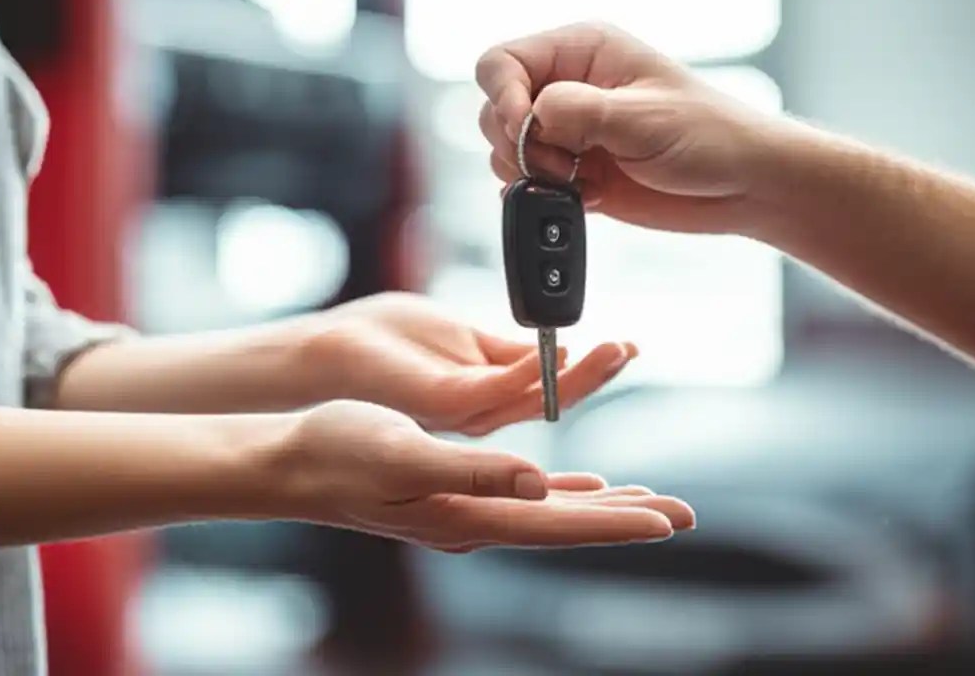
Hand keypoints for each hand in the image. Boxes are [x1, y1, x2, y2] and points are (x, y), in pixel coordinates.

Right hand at [265, 400, 693, 551]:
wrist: (289, 462)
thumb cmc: (338, 451)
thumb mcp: (403, 454)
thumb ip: (472, 471)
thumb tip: (539, 484)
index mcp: (469, 514)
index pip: (561, 523)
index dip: (618, 522)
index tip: (670, 520)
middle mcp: (474, 520)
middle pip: (567, 522)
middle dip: (627, 517)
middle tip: (685, 513)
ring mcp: (464, 510)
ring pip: (552, 510)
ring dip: (601, 505)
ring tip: (647, 502)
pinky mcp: (452, 491)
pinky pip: (523, 494)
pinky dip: (559, 491)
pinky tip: (576, 485)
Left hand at [309, 292, 637, 435]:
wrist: (332, 347)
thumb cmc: (387, 337)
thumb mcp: (462, 336)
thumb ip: (505, 347)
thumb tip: (551, 346)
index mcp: (484, 393)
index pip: (549, 387)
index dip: (589, 368)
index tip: (624, 345)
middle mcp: (480, 411)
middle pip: (552, 399)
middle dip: (597, 376)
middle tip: (630, 349)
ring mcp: (463, 411)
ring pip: (534, 400)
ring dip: (579, 375)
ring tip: (614, 349)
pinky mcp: (444, 401)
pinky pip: (499, 389)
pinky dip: (534, 373)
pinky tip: (559, 352)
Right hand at [476, 21, 796, 234]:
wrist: (743, 186)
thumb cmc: (711, 136)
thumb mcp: (643, 117)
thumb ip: (578, 112)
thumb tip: (530, 118)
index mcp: (583, 51)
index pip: (503, 62)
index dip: (503, 97)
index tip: (526, 130)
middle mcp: (569, 87)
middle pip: (495, 108)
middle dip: (517, 142)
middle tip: (565, 162)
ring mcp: (570, 133)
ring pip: (505, 150)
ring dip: (530, 172)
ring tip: (581, 179)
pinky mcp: (574, 173)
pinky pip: (527, 184)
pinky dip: (542, 197)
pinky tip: (583, 197)